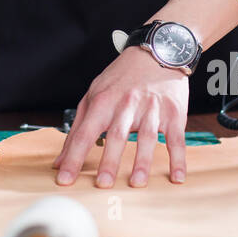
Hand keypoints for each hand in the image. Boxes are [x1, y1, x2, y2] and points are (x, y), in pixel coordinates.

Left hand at [51, 47, 188, 186]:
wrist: (157, 51)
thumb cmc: (122, 77)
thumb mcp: (94, 94)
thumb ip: (78, 127)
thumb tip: (60, 159)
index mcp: (102, 101)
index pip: (84, 133)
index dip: (73, 157)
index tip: (64, 179)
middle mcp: (126, 104)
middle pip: (116, 135)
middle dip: (109, 161)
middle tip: (102, 184)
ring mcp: (151, 109)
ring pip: (146, 137)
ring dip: (141, 161)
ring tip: (136, 183)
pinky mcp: (173, 113)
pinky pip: (175, 138)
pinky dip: (177, 158)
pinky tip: (176, 177)